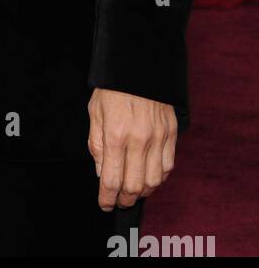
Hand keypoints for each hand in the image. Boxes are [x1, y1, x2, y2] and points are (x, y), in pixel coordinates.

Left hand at [88, 87, 177, 209]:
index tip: (104, 203)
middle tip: (118, 200)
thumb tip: (101, 172)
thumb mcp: (95, 112)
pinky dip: (159, 177)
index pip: (112, 178)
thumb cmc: (113, 87)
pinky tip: (149, 176)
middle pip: (135, 185)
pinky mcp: (171, 133)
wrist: (138, 65)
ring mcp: (158, 137)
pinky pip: (168, 166)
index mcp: (116, 134)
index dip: (107, 197)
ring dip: (143, 191)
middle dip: (125, 198)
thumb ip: (97, 144)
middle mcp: (139, 139)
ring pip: (155, 180)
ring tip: (133, 190)